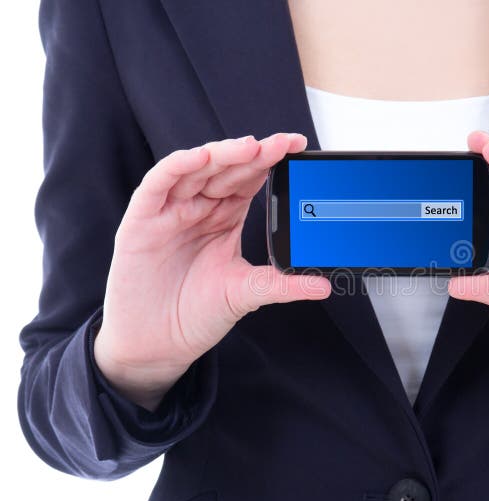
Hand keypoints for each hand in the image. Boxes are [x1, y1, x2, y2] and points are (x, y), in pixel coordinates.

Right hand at [94, 133, 330, 410]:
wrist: (156, 344)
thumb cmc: (195, 313)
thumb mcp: (246, 294)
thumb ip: (282, 285)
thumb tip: (322, 285)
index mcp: (225, 218)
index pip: (250, 180)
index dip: (272, 161)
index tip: (297, 147)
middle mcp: (199, 209)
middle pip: (228, 169)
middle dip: (255, 154)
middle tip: (282, 144)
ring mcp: (170, 212)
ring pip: (196, 170)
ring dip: (223, 155)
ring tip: (250, 148)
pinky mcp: (141, 221)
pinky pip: (158, 184)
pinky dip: (179, 167)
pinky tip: (201, 158)